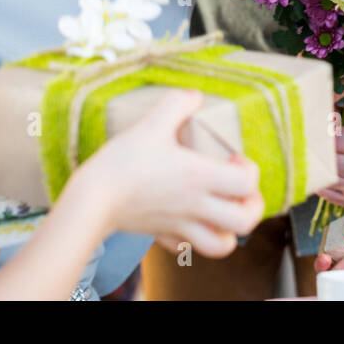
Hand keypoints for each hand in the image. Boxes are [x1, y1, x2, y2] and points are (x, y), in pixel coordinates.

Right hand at [66, 89, 265, 258]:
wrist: (91, 200)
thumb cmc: (122, 164)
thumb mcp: (151, 123)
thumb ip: (177, 104)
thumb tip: (195, 96)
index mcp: (199, 178)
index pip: (247, 184)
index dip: (250, 170)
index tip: (234, 158)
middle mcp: (195, 207)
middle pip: (245, 222)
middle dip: (252, 205)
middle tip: (239, 188)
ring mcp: (180, 226)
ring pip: (222, 245)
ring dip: (230, 228)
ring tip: (222, 208)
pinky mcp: (161, 235)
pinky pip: (188, 247)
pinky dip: (195, 236)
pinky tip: (188, 218)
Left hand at [317, 124, 343, 210]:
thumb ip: (343, 124)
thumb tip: (315, 121)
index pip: (336, 140)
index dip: (321, 135)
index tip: (313, 130)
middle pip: (329, 162)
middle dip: (316, 152)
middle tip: (306, 144)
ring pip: (326, 179)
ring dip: (316, 168)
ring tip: (311, 158)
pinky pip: (328, 194)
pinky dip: (321, 183)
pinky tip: (319, 174)